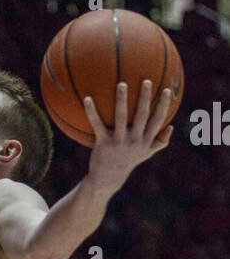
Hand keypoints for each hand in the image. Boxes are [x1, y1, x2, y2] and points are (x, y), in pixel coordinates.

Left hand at [84, 80, 172, 194]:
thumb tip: (172, 126)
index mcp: (146, 140)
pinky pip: (97, 124)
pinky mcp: (103, 143)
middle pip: (143, 116)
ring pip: (122, 118)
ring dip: (122, 100)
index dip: (164, 106)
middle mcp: (134, 140)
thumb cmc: (128, 161)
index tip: (166, 90)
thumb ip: (160, 142)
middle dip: (145, 98)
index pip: (158, 120)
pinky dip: (91, 111)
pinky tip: (87, 98)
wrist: (108, 178)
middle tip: (146, 80)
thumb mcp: (147, 154)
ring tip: (122, 83)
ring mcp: (119, 141)